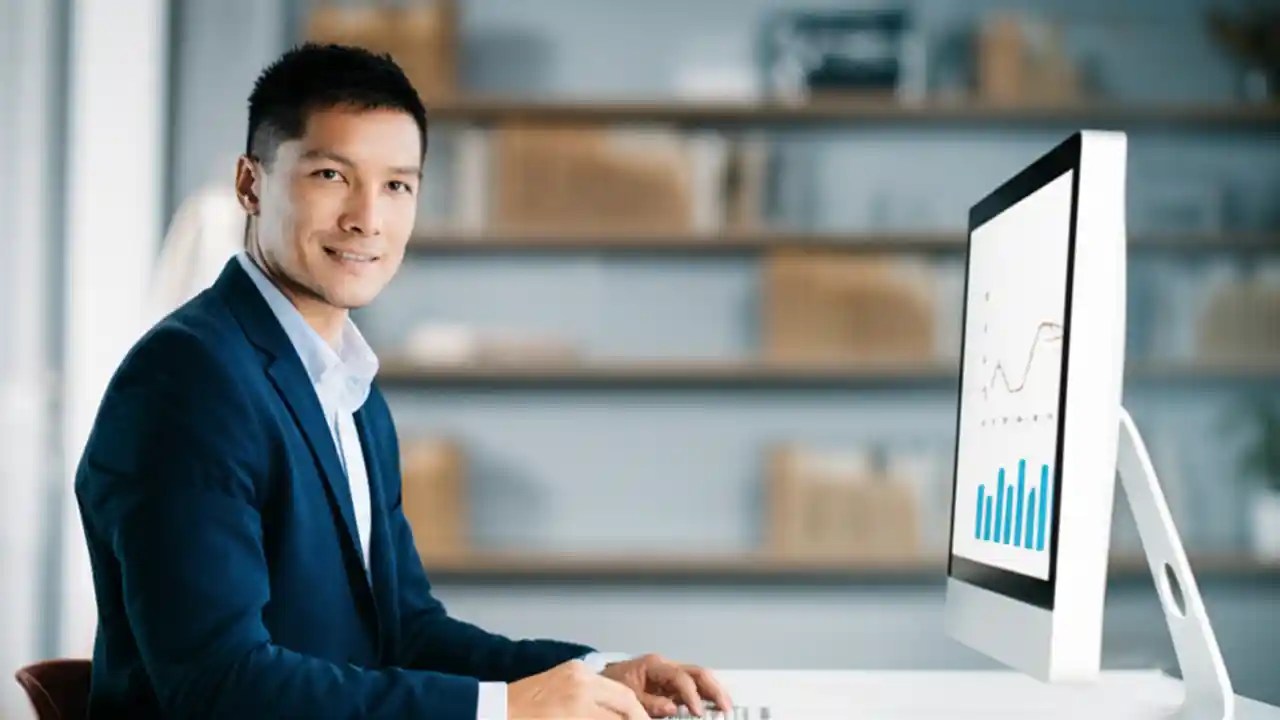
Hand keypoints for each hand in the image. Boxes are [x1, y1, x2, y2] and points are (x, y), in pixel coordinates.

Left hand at [507, 659, 647, 718]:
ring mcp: (576, 673)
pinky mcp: (569, 668)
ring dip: (626, 706)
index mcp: (579, 709)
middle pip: (627, 701)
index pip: (622, 719)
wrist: (490, 713)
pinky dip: (609, 696)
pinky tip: (609, 710)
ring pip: (617, 689)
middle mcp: (583, 685)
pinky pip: (599, 682)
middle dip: (638, 717)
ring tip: (629, 719)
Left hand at [599, 653, 732, 717]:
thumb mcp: (626, 695)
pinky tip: (715, 704)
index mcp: (653, 666)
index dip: (691, 695)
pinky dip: (705, 694)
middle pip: (696, 672)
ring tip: (726, 706)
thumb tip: (672, 708)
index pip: (680, 677)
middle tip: (725, 707)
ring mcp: (669, 673)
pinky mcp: (670, 683)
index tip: (698, 713)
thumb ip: (649, 703)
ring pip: (699, 676)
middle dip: (713, 688)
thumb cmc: (611, 686)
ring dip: (714, 690)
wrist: (600, 682)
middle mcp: (665, 666)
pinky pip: (692, 685)